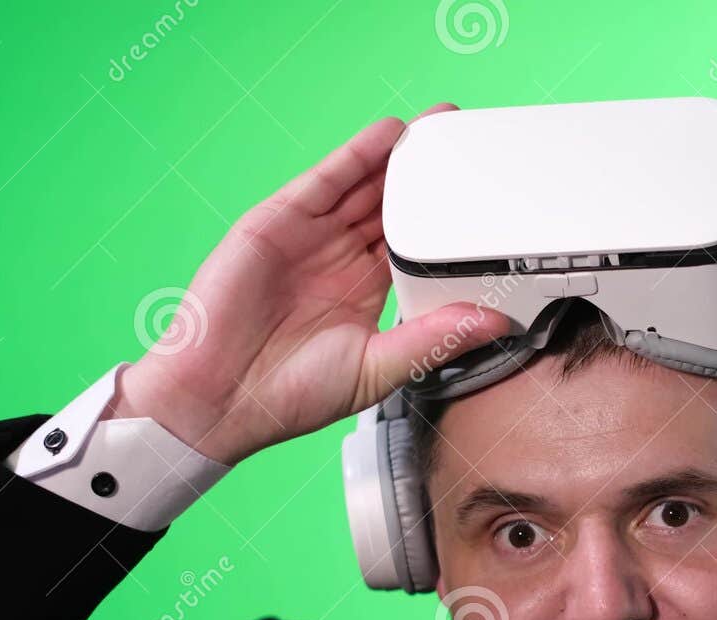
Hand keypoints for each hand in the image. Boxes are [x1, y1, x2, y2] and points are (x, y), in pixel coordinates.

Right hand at [108, 102, 510, 465]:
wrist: (221, 398)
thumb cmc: (290, 395)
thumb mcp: (379, 367)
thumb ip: (436, 339)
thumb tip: (495, 324)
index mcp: (366, 291)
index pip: (415, 244)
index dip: (445, 220)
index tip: (483, 201)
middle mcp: (340, 258)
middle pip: (392, 205)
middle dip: (427, 176)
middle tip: (467, 143)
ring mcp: (310, 237)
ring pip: (364, 186)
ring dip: (399, 155)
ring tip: (439, 125)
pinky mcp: (280, 221)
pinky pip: (326, 180)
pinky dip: (358, 155)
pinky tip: (389, 134)